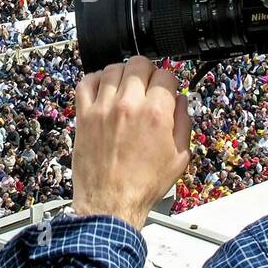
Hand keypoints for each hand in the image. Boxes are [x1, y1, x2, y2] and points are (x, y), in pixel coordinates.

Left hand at [71, 56, 190, 230]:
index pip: (166, 75)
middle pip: (139, 64)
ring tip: (126, 87)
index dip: (169, 82)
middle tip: (147, 85)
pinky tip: (103, 89)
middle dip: (148, 71)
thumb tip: (180, 102)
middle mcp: (129, 105)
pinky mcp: (84, 115)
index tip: (166, 90)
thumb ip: (183, 124)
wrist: (111, 203)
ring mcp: (103, 108)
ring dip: (123, 74)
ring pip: (113, 68)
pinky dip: (95, 80)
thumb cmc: (143, 185)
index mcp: (156, 114)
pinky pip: (85, 83)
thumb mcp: (179, 157)